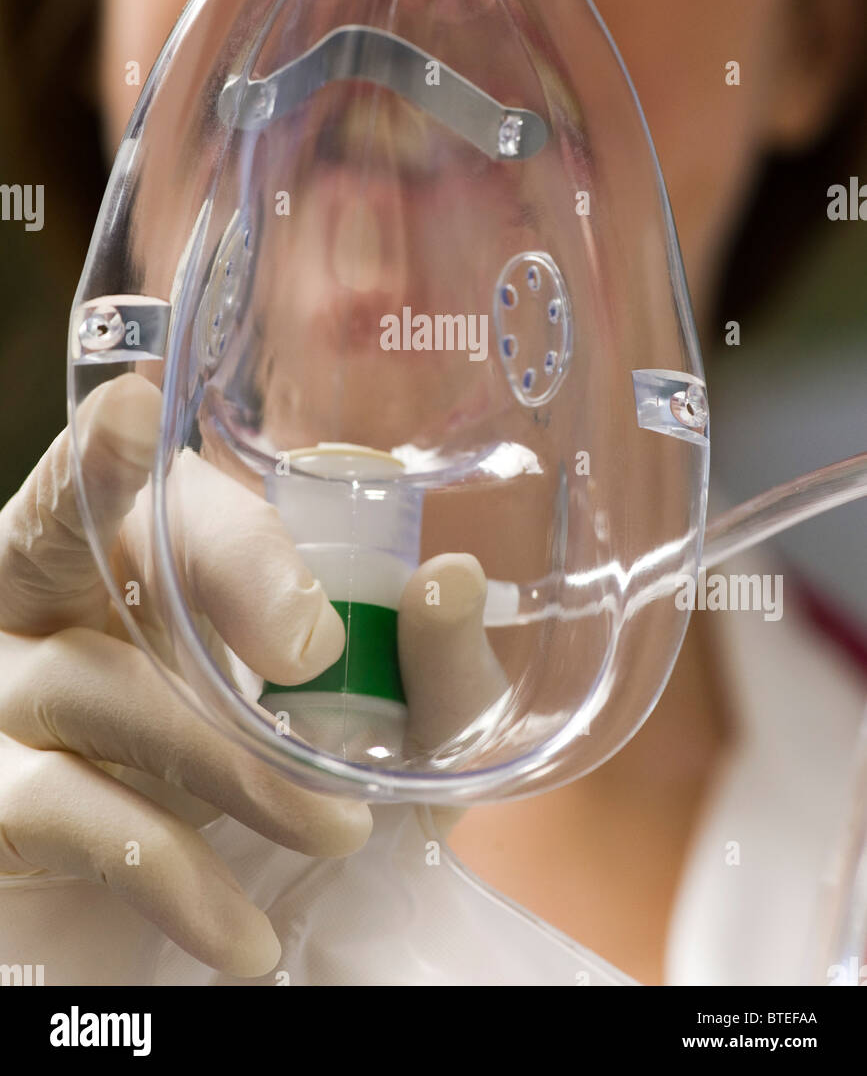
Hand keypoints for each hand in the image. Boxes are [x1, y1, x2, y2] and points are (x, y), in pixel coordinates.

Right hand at [0, 374, 506, 975]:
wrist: (188, 939)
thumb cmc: (284, 800)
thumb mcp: (380, 741)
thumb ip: (427, 675)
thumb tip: (449, 583)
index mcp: (148, 552)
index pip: (153, 478)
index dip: (156, 465)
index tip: (153, 423)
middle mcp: (51, 597)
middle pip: (82, 527)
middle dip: (213, 565)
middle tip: (313, 647)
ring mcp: (8, 692)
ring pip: (100, 684)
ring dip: (231, 761)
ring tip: (338, 829)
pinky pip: (71, 814)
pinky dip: (175, 874)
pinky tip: (247, 934)